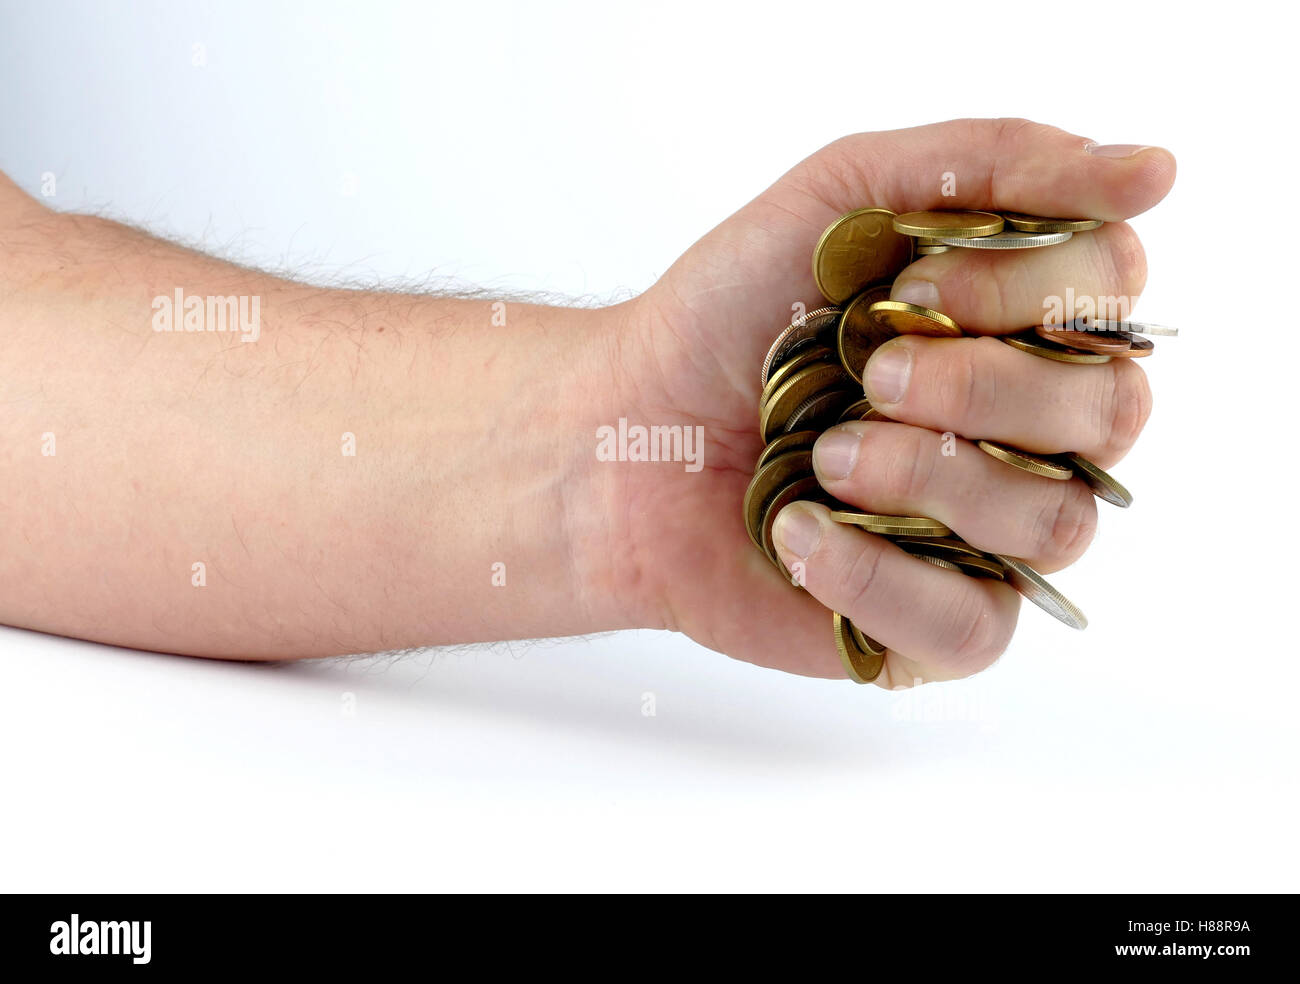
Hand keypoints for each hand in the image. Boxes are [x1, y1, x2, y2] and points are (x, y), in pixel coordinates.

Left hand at [620, 118, 1175, 683]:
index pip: (1112, 302)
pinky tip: (804, 535)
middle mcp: (1021, 432)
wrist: (624, 435)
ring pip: (1056, 522)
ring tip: (822, 457)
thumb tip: (1153, 169)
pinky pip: (975, 626)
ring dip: (926, 474)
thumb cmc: (727, 320)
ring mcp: (985, 534)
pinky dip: (882, 575)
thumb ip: (986, 166)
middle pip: (1109, 414)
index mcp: (1015, 327)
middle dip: (982, 385)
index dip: (1032, 290)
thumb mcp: (840, 198)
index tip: (913, 286)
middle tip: (870, 374)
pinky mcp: (934, 625)